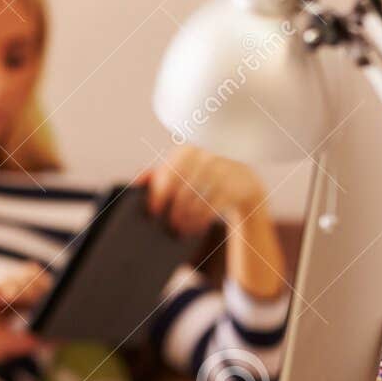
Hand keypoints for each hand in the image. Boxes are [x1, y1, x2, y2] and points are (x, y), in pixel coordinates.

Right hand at [0, 260, 50, 369]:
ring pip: (20, 276)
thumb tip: (56, 341)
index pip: (36, 293)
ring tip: (32, 299)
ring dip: (30, 285)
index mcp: (9, 309)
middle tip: (51, 297)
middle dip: (45, 287)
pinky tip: (12, 297)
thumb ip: (30, 341)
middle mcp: (2, 297)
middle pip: (32, 280)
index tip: (63, 301)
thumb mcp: (9, 346)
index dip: (50, 294)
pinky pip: (2, 282)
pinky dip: (12, 287)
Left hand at [136, 144, 268, 234]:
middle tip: (167, 226)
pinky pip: (212, 208)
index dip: (158, 194)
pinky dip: (200, 221)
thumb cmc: (205, 175)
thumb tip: (136, 183)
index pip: (168, 172)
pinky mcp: (235, 187)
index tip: (152, 212)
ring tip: (179, 230)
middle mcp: (206, 156)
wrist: (244, 181)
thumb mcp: (184, 168)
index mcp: (188, 150)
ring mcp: (223, 171)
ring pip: (197, 200)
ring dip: (186, 219)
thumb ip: (159, 172)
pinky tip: (194, 229)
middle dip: (173, 210)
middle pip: (183, 188)